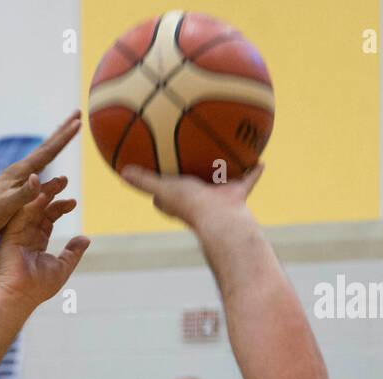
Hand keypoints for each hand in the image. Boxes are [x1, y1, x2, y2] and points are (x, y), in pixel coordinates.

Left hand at [0, 112, 83, 255]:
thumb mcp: (7, 206)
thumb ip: (24, 193)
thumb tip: (39, 177)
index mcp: (19, 173)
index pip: (47, 152)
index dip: (64, 137)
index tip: (78, 122)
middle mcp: (19, 173)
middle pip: (46, 148)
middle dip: (62, 132)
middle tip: (77, 115)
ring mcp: (17, 182)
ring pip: (42, 160)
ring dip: (55, 146)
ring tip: (65, 134)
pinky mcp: (16, 193)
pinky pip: (38, 175)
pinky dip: (47, 168)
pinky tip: (48, 171)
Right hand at [0, 177, 89, 307]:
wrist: (20, 296)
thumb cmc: (38, 287)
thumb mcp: (62, 267)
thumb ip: (73, 252)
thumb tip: (86, 239)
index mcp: (36, 242)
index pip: (48, 219)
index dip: (61, 208)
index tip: (73, 202)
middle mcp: (25, 235)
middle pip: (39, 208)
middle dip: (52, 193)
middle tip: (64, 180)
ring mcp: (16, 233)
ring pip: (30, 207)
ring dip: (43, 193)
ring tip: (57, 182)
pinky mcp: (9, 234)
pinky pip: (21, 214)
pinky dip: (31, 203)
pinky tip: (42, 194)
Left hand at [120, 163, 263, 232]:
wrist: (219, 216)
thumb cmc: (189, 205)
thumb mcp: (163, 189)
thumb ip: (144, 181)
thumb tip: (122, 172)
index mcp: (179, 202)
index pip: (163, 197)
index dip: (157, 191)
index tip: (155, 179)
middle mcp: (199, 201)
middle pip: (194, 188)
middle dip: (193, 179)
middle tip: (191, 164)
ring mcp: (219, 199)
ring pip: (221, 182)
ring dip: (224, 173)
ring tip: (228, 157)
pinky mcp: (237, 195)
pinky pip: (247, 180)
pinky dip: (253, 172)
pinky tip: (260, 160)